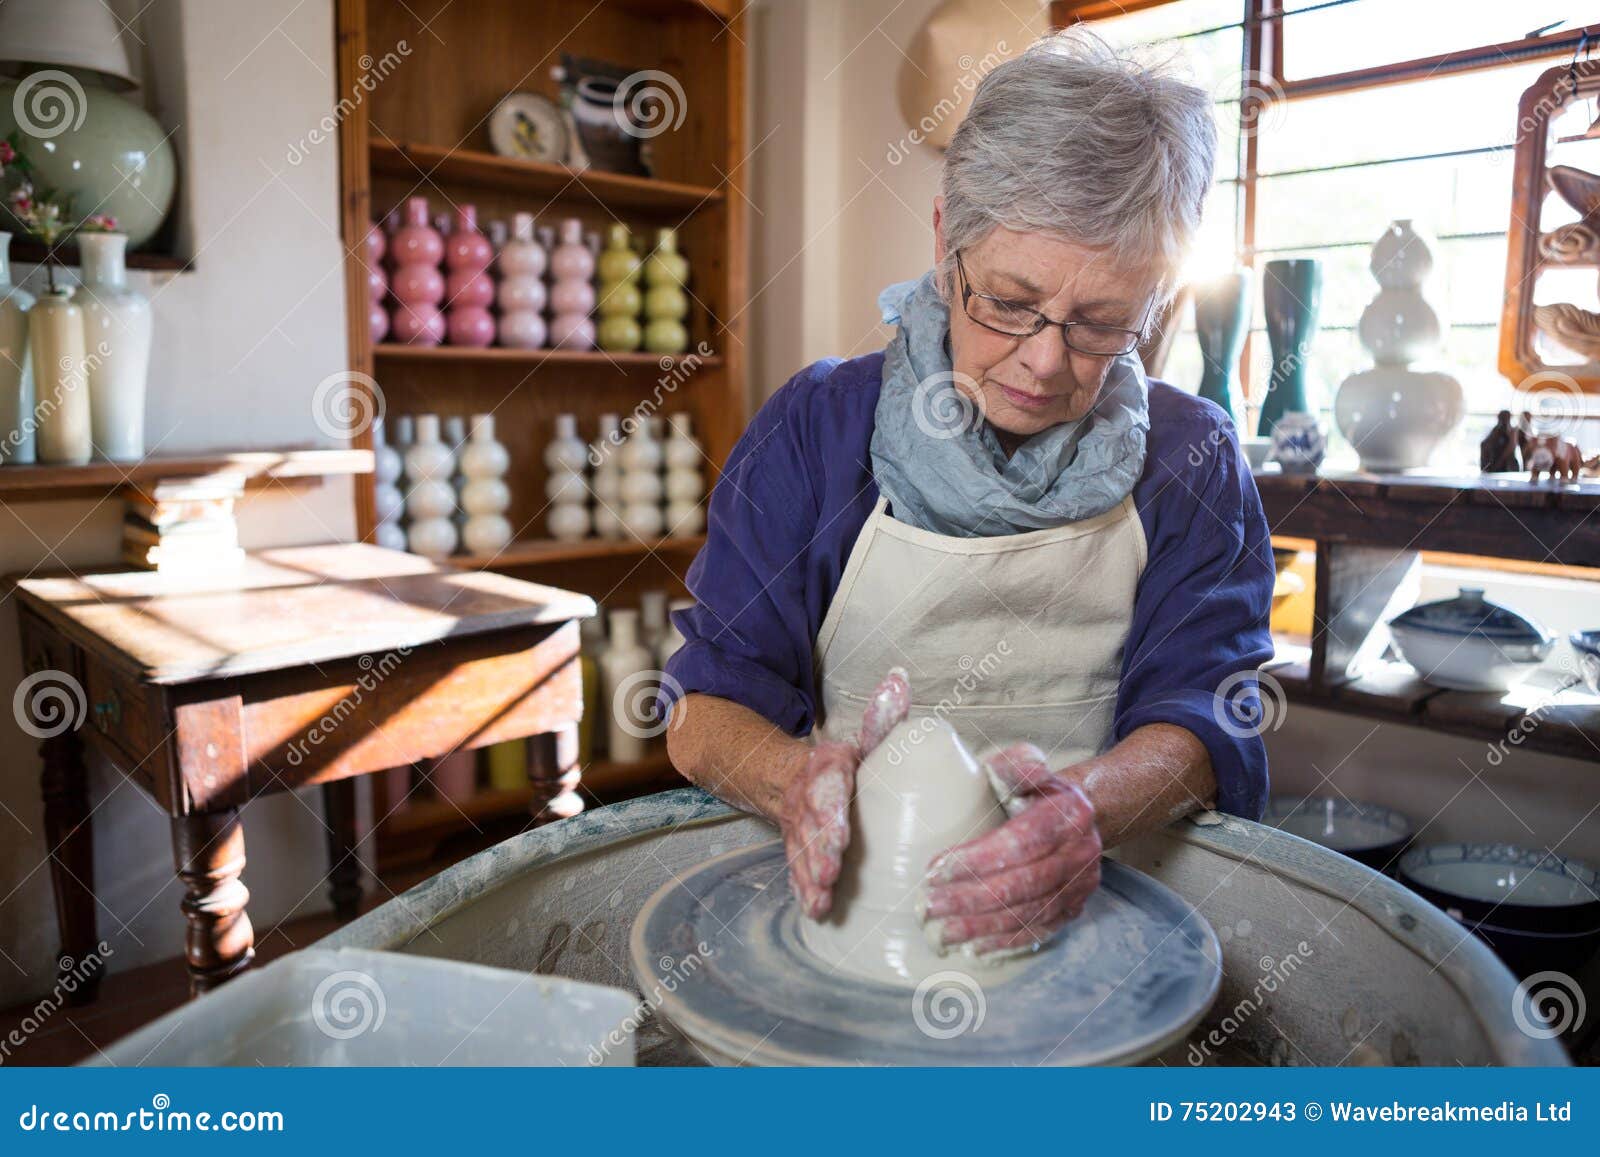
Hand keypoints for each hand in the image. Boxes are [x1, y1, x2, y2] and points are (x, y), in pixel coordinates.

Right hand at [780, 668, 909, 918]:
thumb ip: (881, 717)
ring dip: (810, 877)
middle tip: (831, 873)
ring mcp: (799, 828)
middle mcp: (808, 800)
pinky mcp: (797, 850)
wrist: (792, 777)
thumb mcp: (862, 738)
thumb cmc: (845, 764)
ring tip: (821, 900)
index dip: (832, 815)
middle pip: (812, 828)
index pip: (828, 791)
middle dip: (820, 851)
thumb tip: (900, 679)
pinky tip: (813, 909)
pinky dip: (803, 890)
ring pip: (801, 853)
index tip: (842, 837)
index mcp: (828, 770)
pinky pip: (796, 870)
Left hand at [922, 742, 1101, 955]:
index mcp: (1067, 815)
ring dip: (981, 927)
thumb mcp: (1025, 766)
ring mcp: (1080, 887)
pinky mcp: (1073, 910)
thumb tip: (1016, 769)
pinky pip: (1037, 932)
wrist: (1080, 816)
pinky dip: (1004, 943)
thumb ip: (1018, 763)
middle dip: (970, 900)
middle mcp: (1080, 854)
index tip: (934, 872)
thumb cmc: (1035, 791)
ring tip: (939, 932)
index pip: (1019, 844)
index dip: (976, 861)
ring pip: (1027, 914)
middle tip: (926, 906)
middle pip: (1021, 885)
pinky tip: (972, 949)